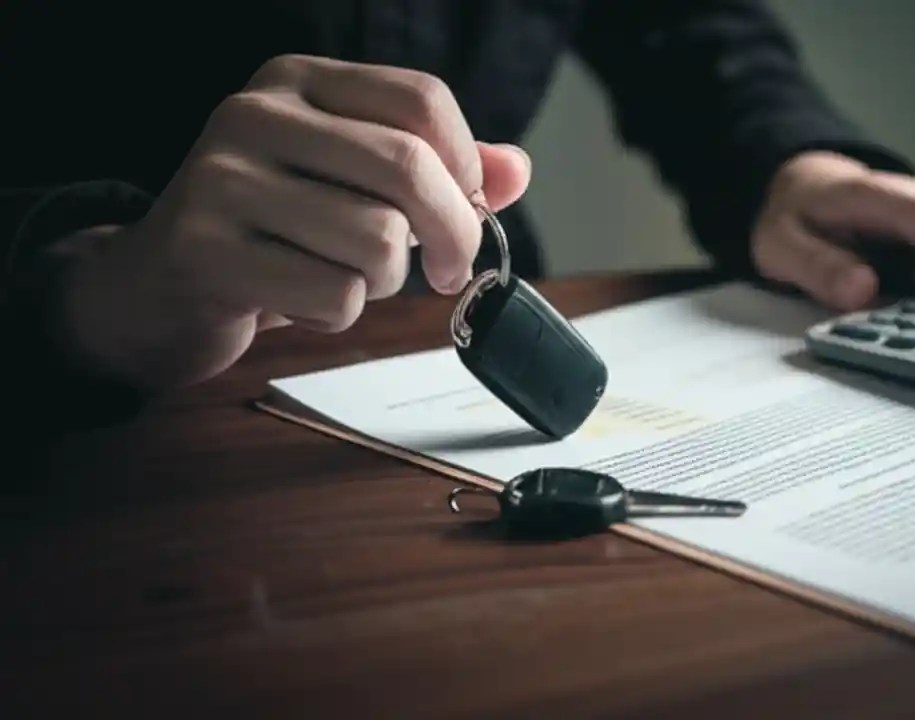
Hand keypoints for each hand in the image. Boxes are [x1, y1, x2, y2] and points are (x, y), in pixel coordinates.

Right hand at [53, 55, 531, 389]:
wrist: (152, 288)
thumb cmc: (270, 232)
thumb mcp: (351, 184)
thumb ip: (435, 172)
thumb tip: (516, 169)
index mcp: (297, 81)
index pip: (422, 100)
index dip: (467, 167)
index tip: (470, 208)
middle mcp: (254, 115)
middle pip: (409, 166)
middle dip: (454, 234)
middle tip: (451, 270)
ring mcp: (223, 180)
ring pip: (378, 239)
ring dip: (384, 282)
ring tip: (343, 276)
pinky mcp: (207, 252)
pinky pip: (336, 294)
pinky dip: (340, 313)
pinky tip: (299, 299)